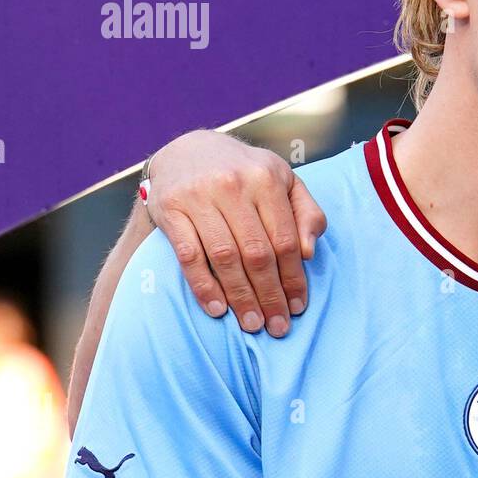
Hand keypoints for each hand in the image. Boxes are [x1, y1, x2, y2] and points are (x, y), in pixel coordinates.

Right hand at [146, 131, 326, 335]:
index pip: (284, 240)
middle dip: (270, 295)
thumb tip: (308, 252)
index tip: (299, 307)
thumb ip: (306, 213)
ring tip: (251, 324)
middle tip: (277, 327)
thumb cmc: (247, 174)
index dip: (293, 278)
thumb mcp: (284, 181)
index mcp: (266, 178)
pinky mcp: (170, 209)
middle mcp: (233, 185)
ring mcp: (198, 197)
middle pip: (257, 253)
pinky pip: (189, 255)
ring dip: (240, 297)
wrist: (189, 151)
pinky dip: (203, 286)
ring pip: (225, 257)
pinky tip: (217, 309)